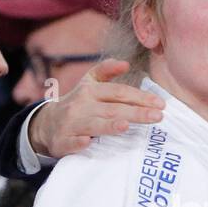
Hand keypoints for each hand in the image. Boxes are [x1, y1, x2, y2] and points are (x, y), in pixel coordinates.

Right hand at [28, 58, 164, 157]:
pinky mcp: (62, 141)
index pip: (118, 92)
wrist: (46, 123)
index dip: (139, 97)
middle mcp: (81, 105)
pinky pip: (71, 142)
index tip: (160, 104)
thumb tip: (126, 63)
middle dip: (135, 112)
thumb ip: (106, 71)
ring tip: (126, 126)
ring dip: (108, 125)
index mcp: (90, 90)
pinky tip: (87, 143)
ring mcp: (71, 123)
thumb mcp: (88, 83)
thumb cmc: (77, 103)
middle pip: (112, 109)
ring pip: (93, 124)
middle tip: (158, 117)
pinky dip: (78, 142)